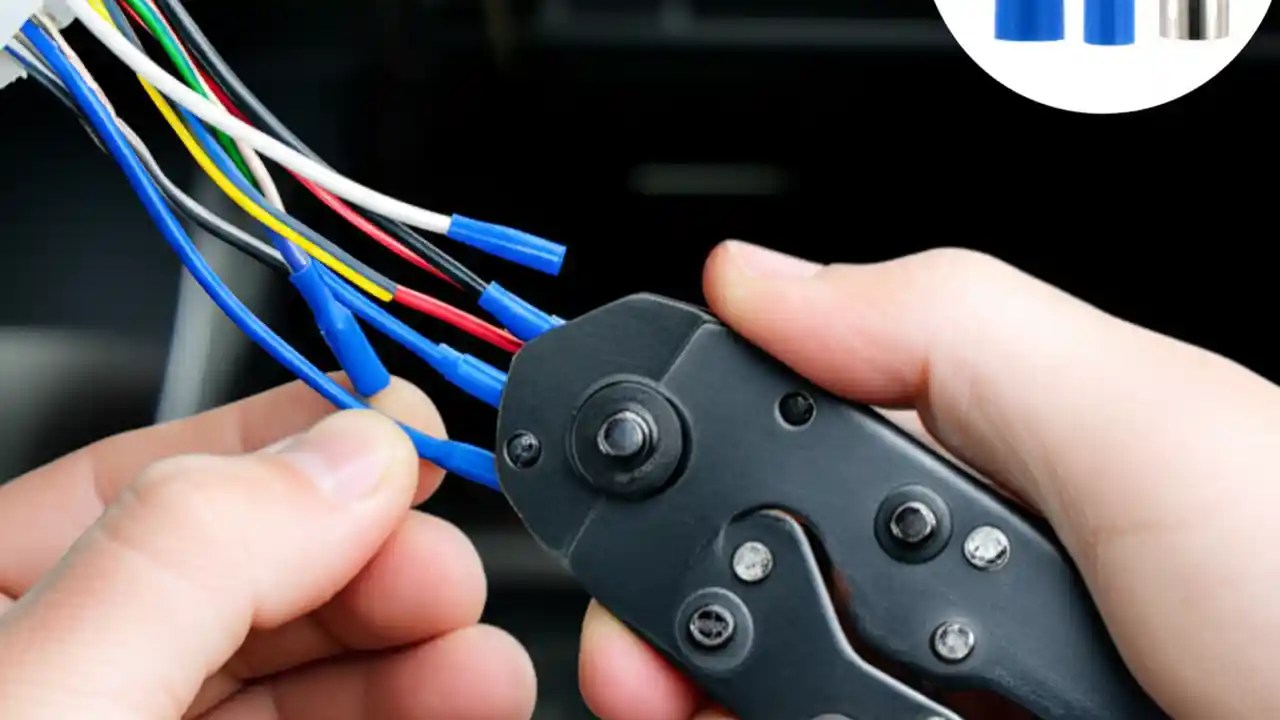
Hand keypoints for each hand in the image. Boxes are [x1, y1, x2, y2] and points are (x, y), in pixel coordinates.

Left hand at [0, 377, 535, 719]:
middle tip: (448, 574)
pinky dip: (409, 711)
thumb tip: (350, 450)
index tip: (405, 430)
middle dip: (372, 563)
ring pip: (301, 667)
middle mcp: (67, 669)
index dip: (288, 444)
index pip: (143, 482)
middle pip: (249, 576)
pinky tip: (459, 698)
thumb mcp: (50, 697)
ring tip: (481, 664)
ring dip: (415, 650)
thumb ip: (192, 556)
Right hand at [579, 242, 1279, 719]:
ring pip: (778, 698)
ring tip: (716, 711)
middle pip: (757, 597)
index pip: (780, 449)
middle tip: (648, 679)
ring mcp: (957, 697)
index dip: (681, 487)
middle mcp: (966, 590)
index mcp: (988, 469)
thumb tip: (754, 276)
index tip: (617, 536)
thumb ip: (943, 328)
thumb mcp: (1142, 427)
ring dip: (720, 705)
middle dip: (675, 631)